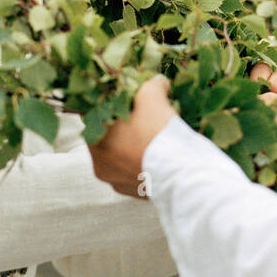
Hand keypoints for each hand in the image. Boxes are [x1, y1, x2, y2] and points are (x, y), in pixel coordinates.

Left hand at [87, 75, 177, 198]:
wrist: (182, 175)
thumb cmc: (159, 134)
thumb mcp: (152, 96)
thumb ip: (150, 85)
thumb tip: (157, 81)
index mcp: (95, 140)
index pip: (94, 116)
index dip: (111, 104)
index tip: (127, 100)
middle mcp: (100, 165)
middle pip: (108, 137)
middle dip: (123, 126)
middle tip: (143, 116)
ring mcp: (117, 183)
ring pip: (121, 157)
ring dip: (133, 146)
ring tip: (154, 137)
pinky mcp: (135, 194)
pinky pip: (135, 172)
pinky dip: (143, 163)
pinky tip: (159, 155)